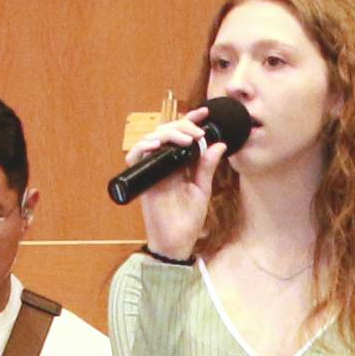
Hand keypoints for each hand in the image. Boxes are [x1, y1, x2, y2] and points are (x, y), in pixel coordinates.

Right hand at [128, 110, 228, 262]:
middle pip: (167, 132)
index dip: (190, 121)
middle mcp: (165, 164)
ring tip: (184, 139)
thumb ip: (207, 167)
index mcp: (181, 164)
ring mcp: (153, 170)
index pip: (183, 135)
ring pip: (152, 139)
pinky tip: (156, 145)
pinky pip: (136, 157)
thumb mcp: (202, 190)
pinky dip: (143, 147)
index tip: (204, 113)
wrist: (176, 242)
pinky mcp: (142, 179)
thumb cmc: (188, 220)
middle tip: (195, 132)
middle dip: (181, 126)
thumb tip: (219, 144)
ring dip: (167, 134)